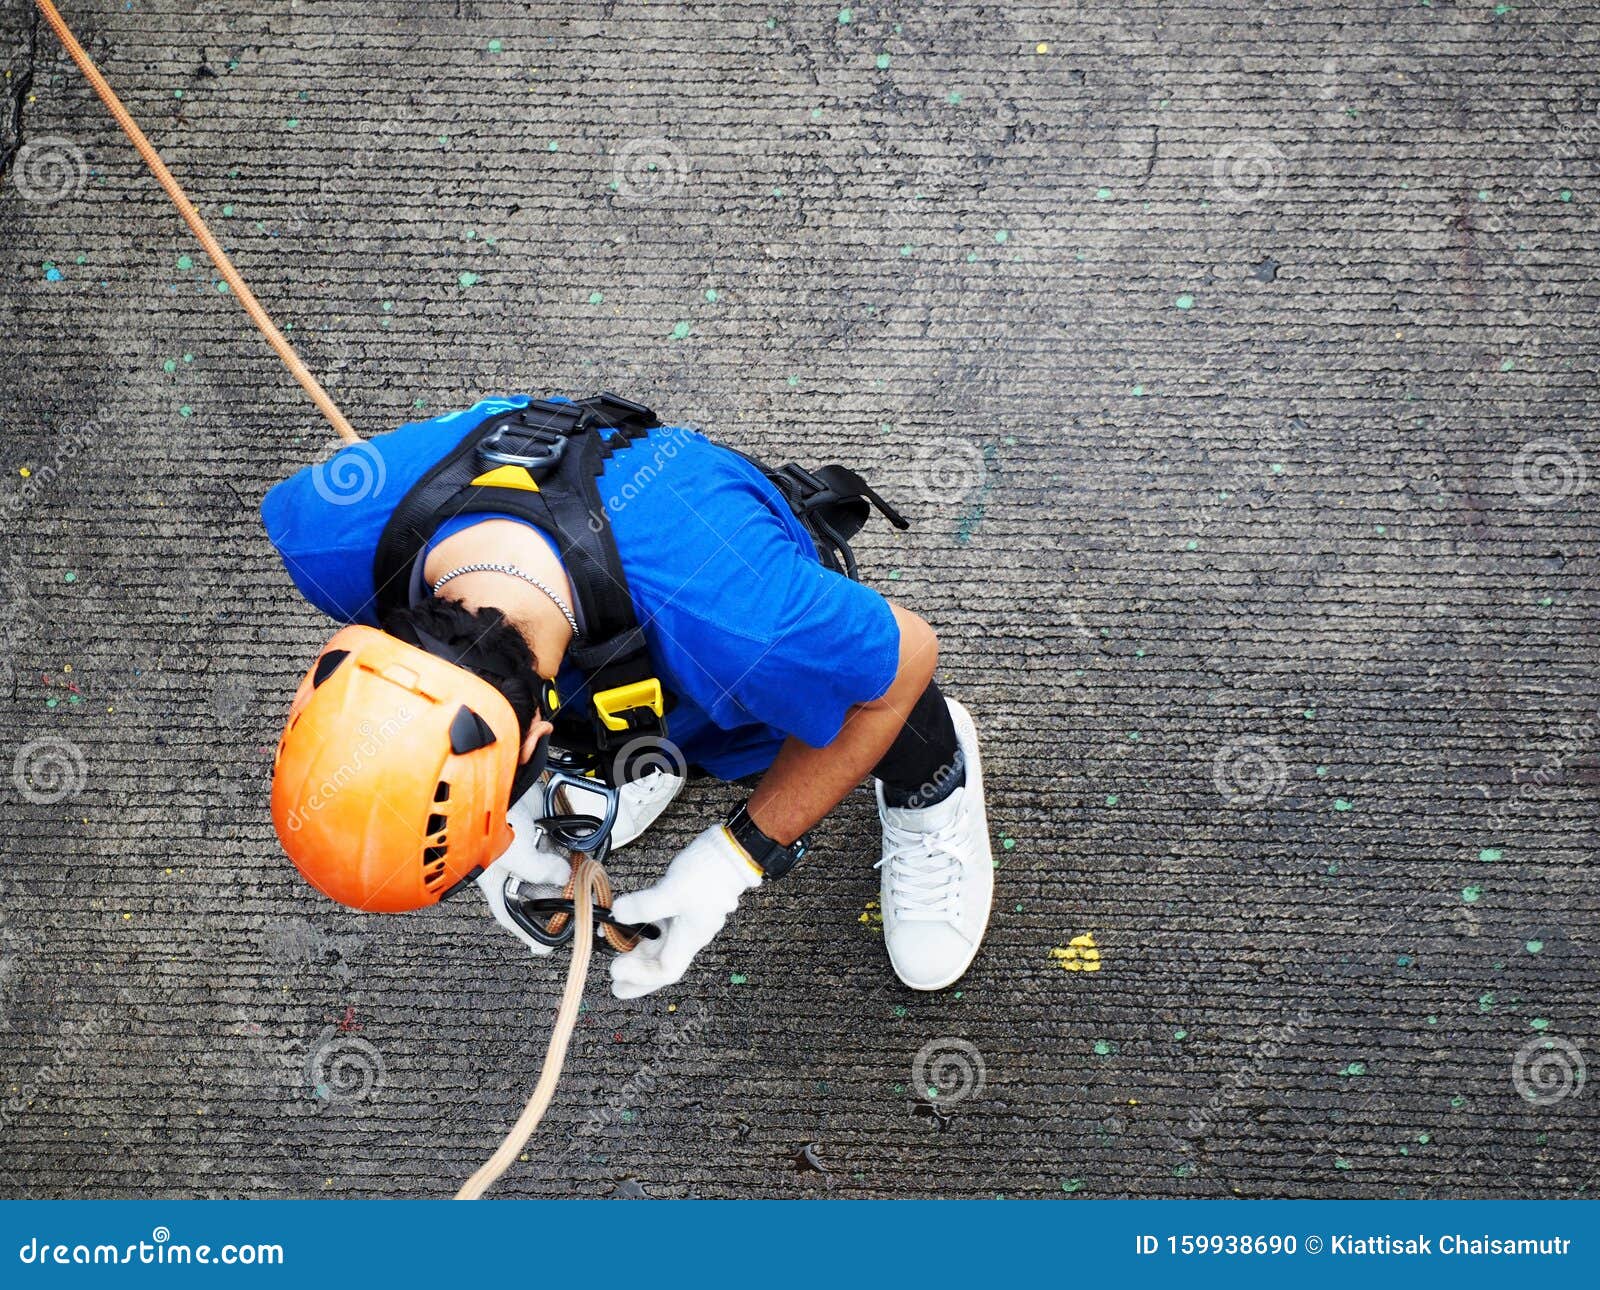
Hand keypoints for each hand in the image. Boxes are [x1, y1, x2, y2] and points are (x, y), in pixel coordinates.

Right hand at [477, 802, 573, 955]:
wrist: (496, 777)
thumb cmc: (488, 816)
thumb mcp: (513, 856)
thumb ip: (540, 872)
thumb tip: (563, 876)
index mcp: (494, 879)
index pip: (511, 915)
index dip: (527, 933)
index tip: (544, 948)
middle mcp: (509, 864)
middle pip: (538, 890)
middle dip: (559, 894)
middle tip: (581, 898)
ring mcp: (524, 843)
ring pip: (551, 865)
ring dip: (569, 869)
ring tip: (586, 872)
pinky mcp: (536, 823)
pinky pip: (558, 839)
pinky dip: (571, 843)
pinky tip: (582, 846)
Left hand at [609, 824, 760, 998]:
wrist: (730, 853)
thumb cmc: (708, 875)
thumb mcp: (673, 892)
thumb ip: (644, 906)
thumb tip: (617, 914)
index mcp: (689, 939)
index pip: (665, 970)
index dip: (641, 976)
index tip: (616, 971)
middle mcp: (688, 934)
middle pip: (661, 962)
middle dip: (638, 973)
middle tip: (614, 979)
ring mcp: (686, 919)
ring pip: (659, 943)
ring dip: (637, 950)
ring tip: (615, 950)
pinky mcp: (682, 904)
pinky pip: (659, 924)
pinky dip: (642, 926)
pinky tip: (627, 922)